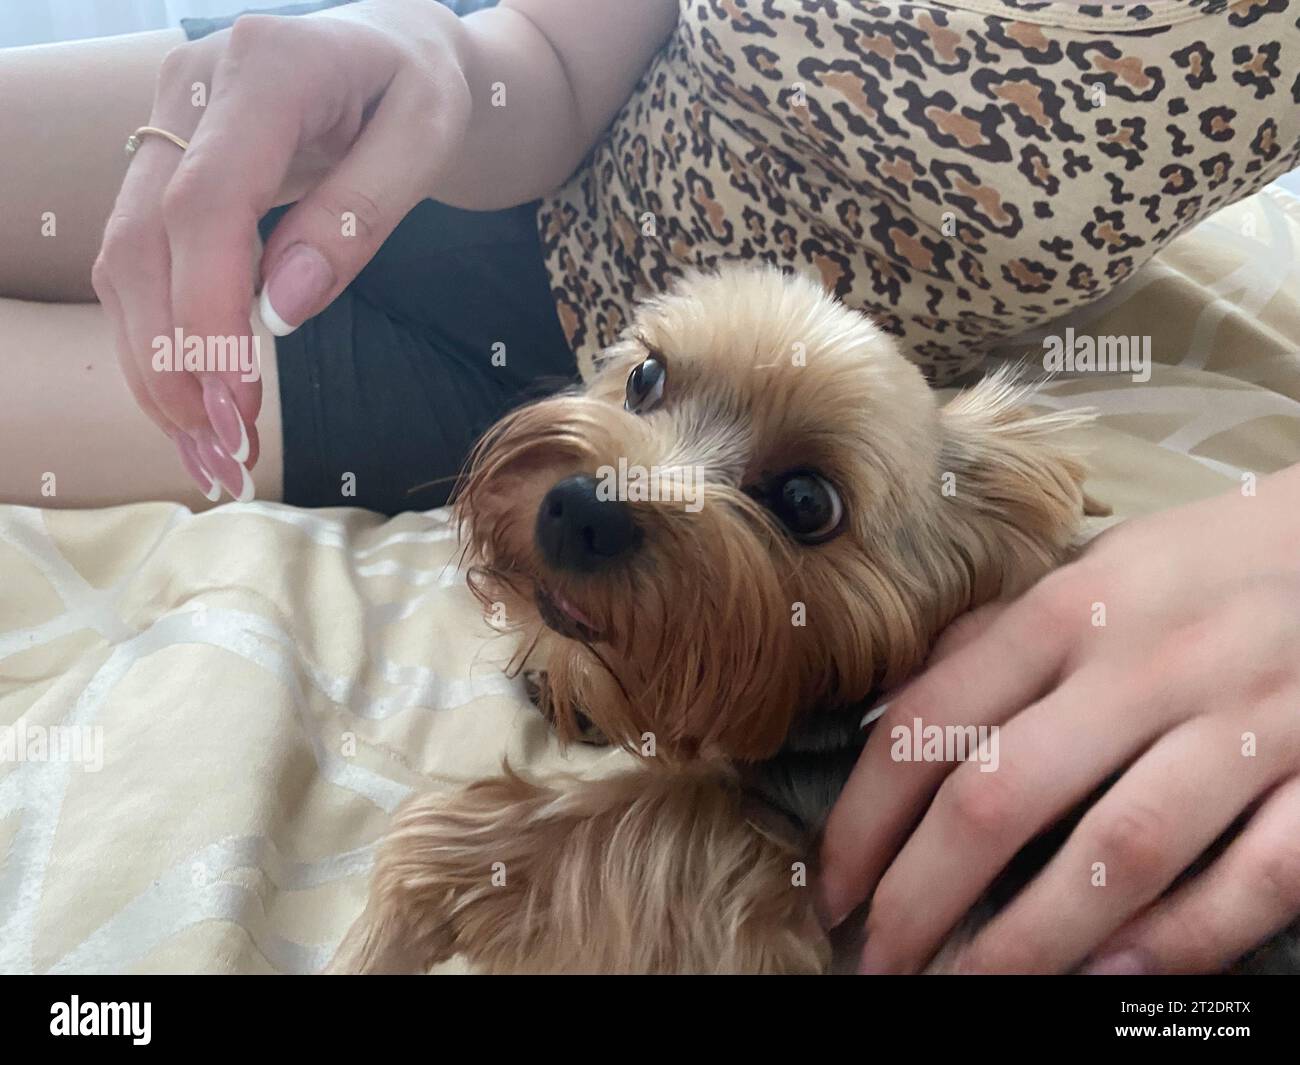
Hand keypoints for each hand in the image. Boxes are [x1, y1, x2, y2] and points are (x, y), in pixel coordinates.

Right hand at [91, 0, 470, 498]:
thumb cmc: (423, 90)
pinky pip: (141, 260)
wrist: (398, 51)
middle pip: (144, 238)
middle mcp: (191, 89)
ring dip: (155, 363)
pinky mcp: (163, 164)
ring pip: (125, 257)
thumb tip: (283, 310)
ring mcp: (166, 125)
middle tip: (222, 448)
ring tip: (207, 450)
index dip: (210, 309)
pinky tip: (193, 401)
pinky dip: (161, 338)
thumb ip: (359, 216)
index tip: (236, 399)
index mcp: (265, 66)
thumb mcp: (427, 140)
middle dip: (174, 356)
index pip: (207, 202)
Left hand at [817, 463, 1299, 973]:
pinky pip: (1255, 878)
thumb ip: (995, 641)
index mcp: (1069, 608)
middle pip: (999, 799)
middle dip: (920, 899)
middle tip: (880, 959)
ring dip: (1030, 942)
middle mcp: (1145, 664)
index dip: (865, 821)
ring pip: (1117, 853)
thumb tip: (893, 717)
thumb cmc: (1197, 569)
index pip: (931, 723)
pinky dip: (1182, 940)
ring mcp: (1245, 722)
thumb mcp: (1088, 574)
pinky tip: (1110, 977)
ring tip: (971, 990)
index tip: (832, 886)